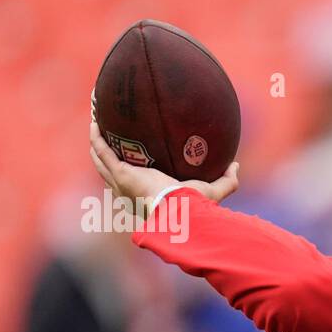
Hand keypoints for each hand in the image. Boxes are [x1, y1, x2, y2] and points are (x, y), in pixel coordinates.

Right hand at [89, 121, 238, 218]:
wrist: (180, 210)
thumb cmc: (195, 205)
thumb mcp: (213, 191)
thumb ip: (227, 181)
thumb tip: (235, 165)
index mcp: (147, 197)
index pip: (134, 185)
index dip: (129, 171)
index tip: (132, 157)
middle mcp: (130, 192)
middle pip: (111, 172)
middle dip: (106, 155)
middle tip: (106, 137)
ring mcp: (121, 183)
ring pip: (101, 161)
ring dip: (96, 143)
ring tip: (96, 123)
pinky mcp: (120, 174)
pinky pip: (102, 152)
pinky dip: (97, 137)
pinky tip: (95, 121)